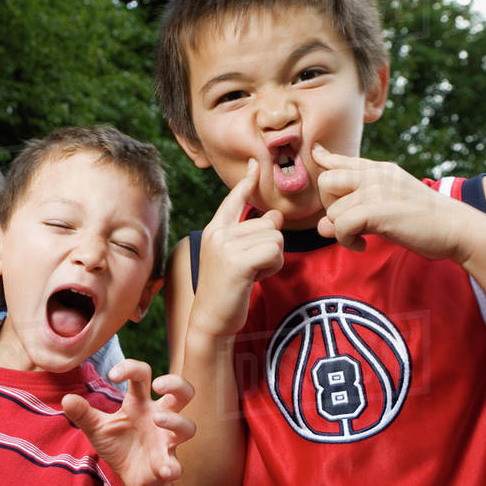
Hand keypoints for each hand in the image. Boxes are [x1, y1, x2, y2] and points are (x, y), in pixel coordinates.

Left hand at [62, 360, 194, 485]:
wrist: (129, 478)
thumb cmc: (118, 445)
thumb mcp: (97, 428)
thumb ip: (83, 414)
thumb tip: (66, 399)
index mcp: (139, 403)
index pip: (142, 375)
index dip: (130, 368)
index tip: (112, 375)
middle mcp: (158, 417)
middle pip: (182, 392)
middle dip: (176, 383)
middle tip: (158, 385)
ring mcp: (166, 441)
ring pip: (187, 426)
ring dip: (176, 421)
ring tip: (158, 419)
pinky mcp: (166, 464)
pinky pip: (176, 465)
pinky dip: (173, 467)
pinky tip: (166, 470)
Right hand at [191, 159, 284, 336]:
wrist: (209, 321)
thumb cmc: (226, 291)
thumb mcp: (237, 258)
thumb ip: (253, 236)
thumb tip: (276, 216)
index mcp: (215, 230)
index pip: (234, 200)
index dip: (247, 182)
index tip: (254, 164)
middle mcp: (218, 233)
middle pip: (269, 223)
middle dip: (271, 246)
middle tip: (252, 267)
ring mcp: (225, 246)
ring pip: (275, 237)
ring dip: (273, 258)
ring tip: (253, 273)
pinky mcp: (237, 261)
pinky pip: (274, 251)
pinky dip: (273, 266)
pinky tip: (256, 278)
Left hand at [313, 144, 470, 260]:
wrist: (456, 228)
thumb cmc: (423, 221)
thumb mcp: (389, 204)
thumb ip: (355, 209)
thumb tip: (320, 226)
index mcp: (380, 170)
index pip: (342, 159)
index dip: (324, 158)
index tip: (316, 152)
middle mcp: (375, 175)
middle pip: (326, 182)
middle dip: (330, 207)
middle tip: (350, 222)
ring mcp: (376, 191)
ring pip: (332, 211)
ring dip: (341, 231)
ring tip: (362, 237)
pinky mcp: (376, 210)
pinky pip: (340, 226)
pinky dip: (347, 241)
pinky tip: (363, 245)